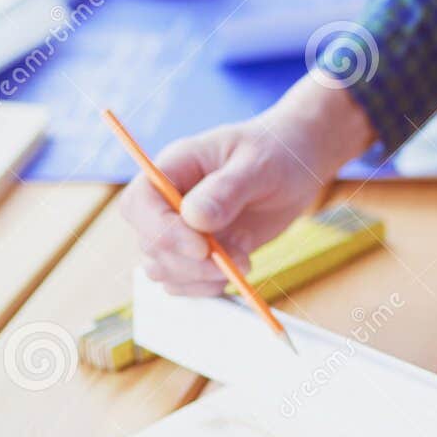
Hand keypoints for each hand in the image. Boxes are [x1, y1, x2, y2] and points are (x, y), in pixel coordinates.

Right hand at [118, 75, 375, 293]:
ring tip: (243, 261)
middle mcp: (168, 200)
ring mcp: (180, 228)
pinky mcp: (197, 251)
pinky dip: (207, 286)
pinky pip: (183, 281)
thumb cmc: (278, 151)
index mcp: (173, 167)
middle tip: (240, 258)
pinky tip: (238, 269)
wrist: (297, 165)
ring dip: (199, 278)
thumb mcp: (260, 164)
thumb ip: (227, 189)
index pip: (139, 203)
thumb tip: (194, 219)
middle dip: (190, 262)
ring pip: (162, 269)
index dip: (162, 231)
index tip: (202, 247)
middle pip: (149, 243)